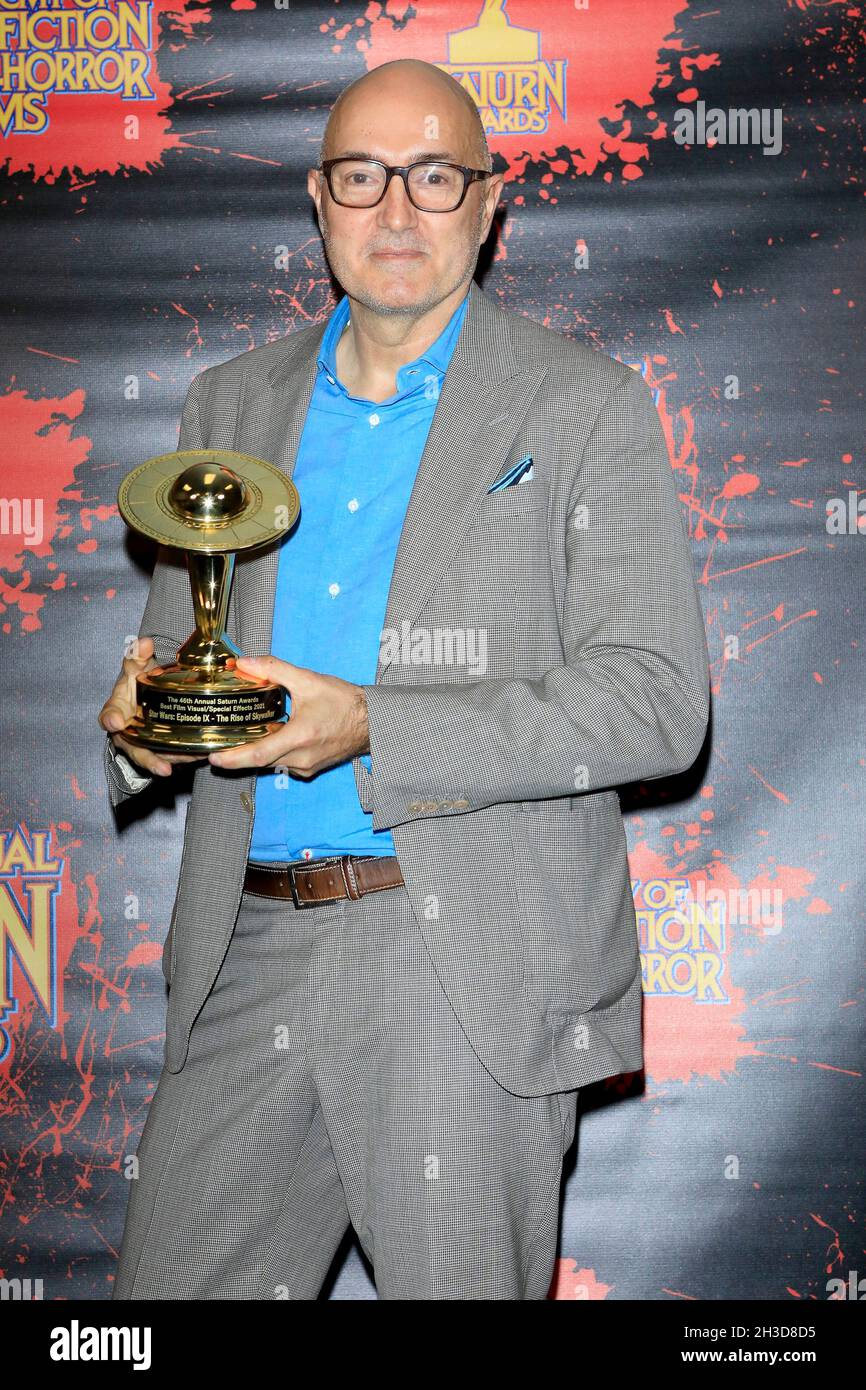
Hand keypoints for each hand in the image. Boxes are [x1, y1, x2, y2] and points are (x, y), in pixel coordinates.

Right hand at [98, 635, 206, 776]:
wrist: (145, 697)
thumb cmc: (136, 685)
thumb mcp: (134, 669)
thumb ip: (137, 656)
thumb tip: (143, 642)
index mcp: (115, 712)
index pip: (109, 716)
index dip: (111, 719)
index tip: (116, 721)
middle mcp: (127, 734)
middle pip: (135, 750)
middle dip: (149, 760)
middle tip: (163, 768)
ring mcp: (144, 745)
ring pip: (157, 758)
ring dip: (174, 761)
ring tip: (192, 760)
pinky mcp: (161, 750)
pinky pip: (173, 757)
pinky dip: (187, 758)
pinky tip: (202, 755)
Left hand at [206, 654, 368, 777]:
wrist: (373, 722)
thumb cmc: (345, 702)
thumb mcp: (309, 680)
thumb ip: (275, 670)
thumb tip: (246, 663)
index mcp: (300, 737)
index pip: (258, 755)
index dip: (233, 759)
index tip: (214, 757)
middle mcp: (301, 757)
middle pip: (259, 762)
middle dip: (237, 756)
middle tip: (217, 746)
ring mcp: (306, 766)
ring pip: (272, 763)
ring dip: (256, 753)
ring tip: (240, 738)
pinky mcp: (310, 768)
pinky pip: (284, 763)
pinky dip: (273, 753)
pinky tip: (270, 738)